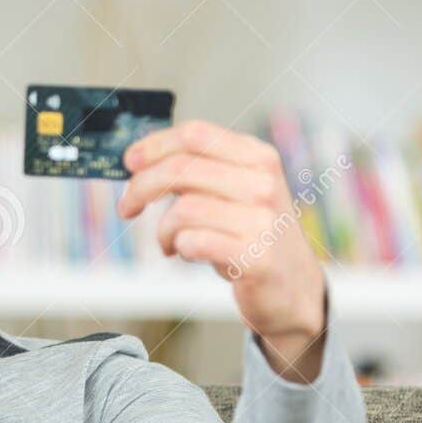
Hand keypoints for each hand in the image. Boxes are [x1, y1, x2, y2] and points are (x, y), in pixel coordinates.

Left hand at [119, 119, 327, 382]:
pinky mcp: (256, 258)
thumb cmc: (253, 236)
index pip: (195, 134)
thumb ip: (199, 171)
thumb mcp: (236, 191)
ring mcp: (263, 220)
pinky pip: (194, 242)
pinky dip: (180, 248)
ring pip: (182, 210)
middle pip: (180, 169)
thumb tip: (140, 160)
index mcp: (257, 157)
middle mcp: (263, 183)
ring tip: (170, 242)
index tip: (129, 162)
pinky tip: (187, 253)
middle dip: (141, 188)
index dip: (154, 145)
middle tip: (127, 207)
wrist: (294, 287)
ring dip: (163, 230)